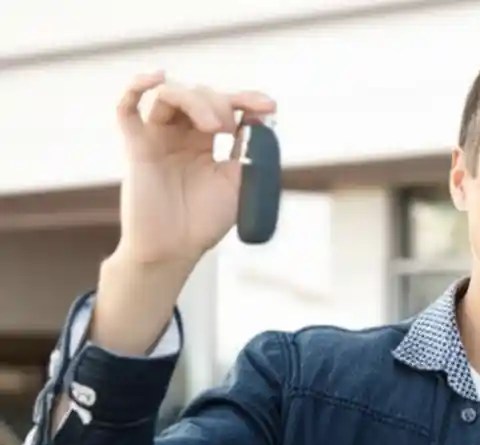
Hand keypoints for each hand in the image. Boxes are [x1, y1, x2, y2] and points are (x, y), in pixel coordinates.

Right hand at [116, 71, 276, 266]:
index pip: (224, 108)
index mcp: (205, 144)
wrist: (174, 250)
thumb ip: (248, 152)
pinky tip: (156, 77)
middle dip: (221, 104)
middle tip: (230, 129)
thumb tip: (262, 121)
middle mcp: (180, 136)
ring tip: (215, 127)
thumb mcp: (239, 184)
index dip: (246, 101)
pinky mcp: (136, 146)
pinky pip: (126, 108)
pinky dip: (137, 86)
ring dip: (196, 101)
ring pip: (169, 95)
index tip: (269, 106)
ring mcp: (157, 138)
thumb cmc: (203, 222)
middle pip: (198, 95)